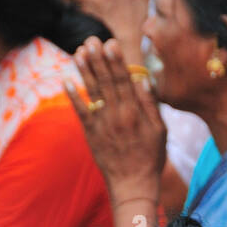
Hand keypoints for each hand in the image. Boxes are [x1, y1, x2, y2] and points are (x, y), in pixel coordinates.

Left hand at [66, 37, 166, 200]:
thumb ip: (151, 105)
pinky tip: (67, 81)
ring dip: (84, 72)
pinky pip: (80, 112)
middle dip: (98, 59)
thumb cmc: (150, 158)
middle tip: (92, 40)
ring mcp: (102, 125)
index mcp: (135, 113)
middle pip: (106, 82)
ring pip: (92, 93)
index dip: (116, 61)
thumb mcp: (160, 131)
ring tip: (79, 52)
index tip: (111, 43)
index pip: (124, 81)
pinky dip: (73, 97)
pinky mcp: (91, 134)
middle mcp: (117, 116)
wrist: (133, 185)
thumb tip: (143, 80)